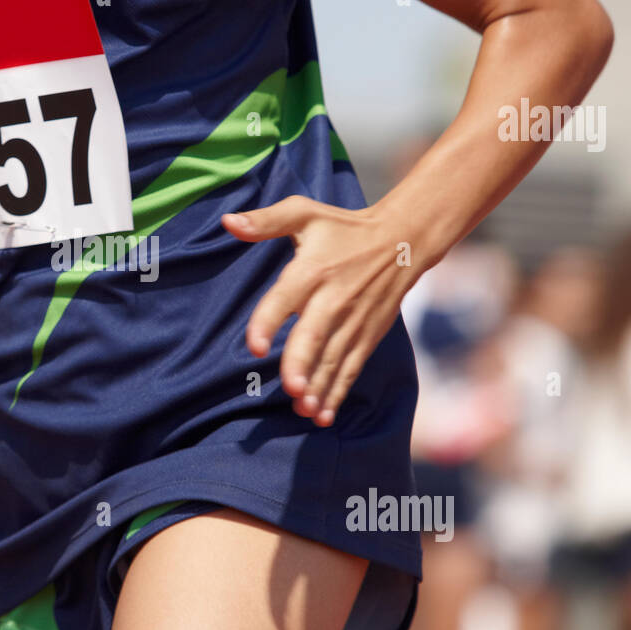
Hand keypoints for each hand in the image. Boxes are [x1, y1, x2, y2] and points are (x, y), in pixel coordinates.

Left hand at [223, 196, 421, 426]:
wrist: (402, 241)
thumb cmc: (342, 228)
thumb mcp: (304, 214)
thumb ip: (265, 221)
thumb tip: (228, 222)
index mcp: (312, 269)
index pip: (286, 297)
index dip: (270, 321)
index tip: (255, 347)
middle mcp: (333, 299)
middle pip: (315, 335)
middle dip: (303, 363)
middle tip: (291, 388)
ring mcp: (353, 322)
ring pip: (333, 358)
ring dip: (320, 386)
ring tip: (305, 410)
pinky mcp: (366, 337)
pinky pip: (350, 368)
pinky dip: (337, 392)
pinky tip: (322, 415)